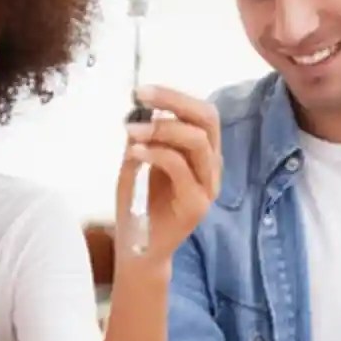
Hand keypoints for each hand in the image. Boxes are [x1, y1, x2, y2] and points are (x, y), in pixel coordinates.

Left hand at [115, 85, 220, 267]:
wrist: (139, 250)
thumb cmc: (139, 205)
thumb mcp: (137, 162)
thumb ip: (142, 138)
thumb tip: (138, 109)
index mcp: (201, 152)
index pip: (200, 113)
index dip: (174, 97)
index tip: (141, 91)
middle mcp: (210, 165)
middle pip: (207, 120)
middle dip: (174, 102)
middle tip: (141, 97)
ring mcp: (208, 185)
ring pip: (197, 142)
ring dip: (161, 129)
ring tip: (130, 130)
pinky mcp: (197, 204)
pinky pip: (180, 169)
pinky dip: (156, 153)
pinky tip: (135, 151)